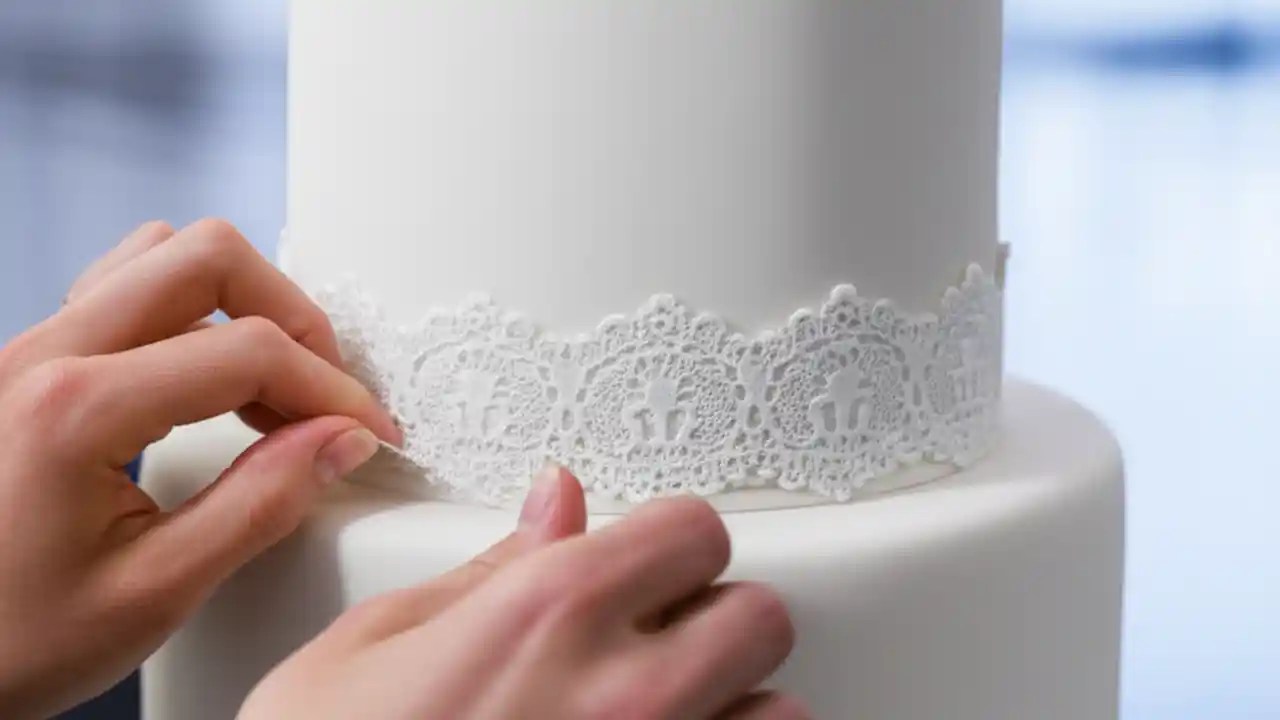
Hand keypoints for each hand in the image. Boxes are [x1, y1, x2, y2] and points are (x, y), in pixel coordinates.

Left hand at [0, 220, 399, 717]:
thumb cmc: (9, 639)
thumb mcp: (156, 590)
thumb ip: (262, 503)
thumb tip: (341, 440)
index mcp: (76, 408)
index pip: (248, 351)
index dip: (332, 390)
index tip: (369, 432)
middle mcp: (44, 354)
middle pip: (207, 257)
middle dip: (293, 317)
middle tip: (327, 390)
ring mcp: (28, 349)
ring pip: (161, 256)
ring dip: (240, 303)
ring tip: (273, 381)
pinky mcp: (28, 363)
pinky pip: (122, 288)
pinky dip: (190, 313)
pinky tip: (207, 376)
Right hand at [241, 466, 805, 719]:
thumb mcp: (367, 650)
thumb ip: (483, 570)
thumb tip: (553, 505)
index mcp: (547, 616)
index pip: (693, 529)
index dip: (670, 542)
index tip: (649, 561)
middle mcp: (623, 697)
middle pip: (760, 616)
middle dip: (716, 618)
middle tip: (662, 639)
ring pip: (780, 711)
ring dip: (735, 706)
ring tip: (668, 716)